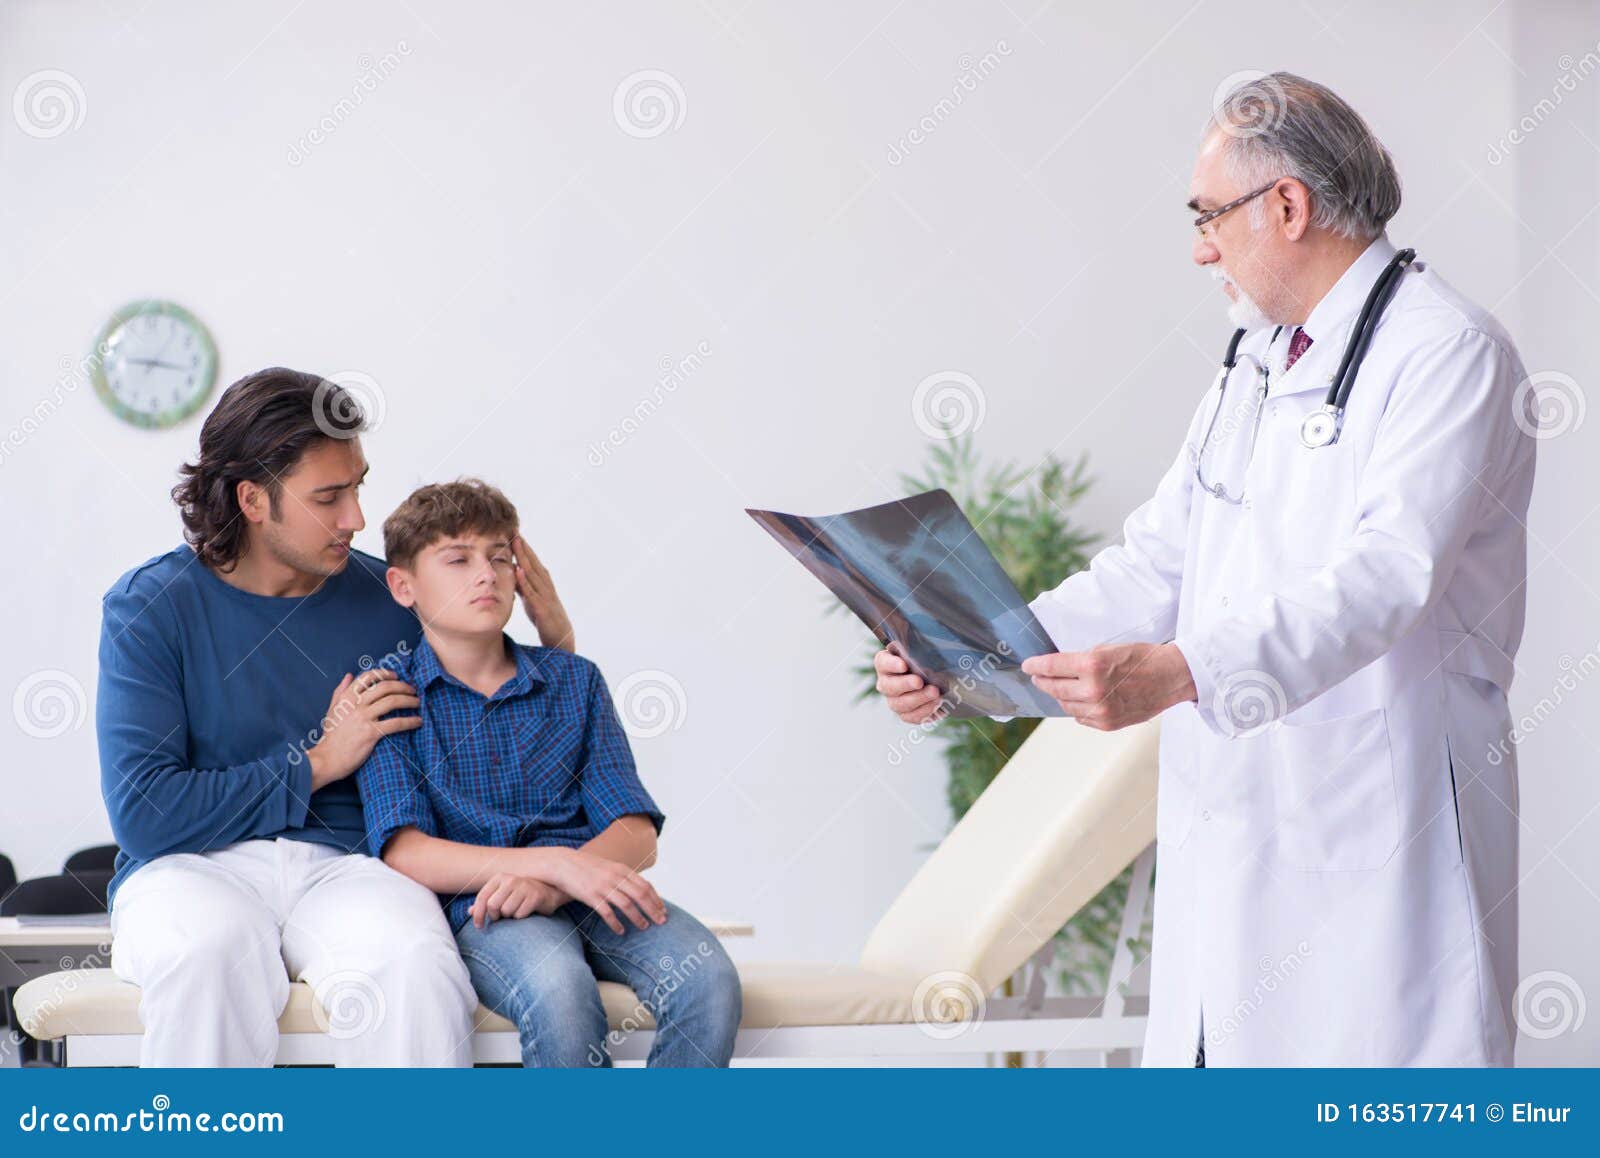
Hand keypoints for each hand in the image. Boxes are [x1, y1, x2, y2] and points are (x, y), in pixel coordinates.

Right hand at [306, 669, 421, 789]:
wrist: (326, 759)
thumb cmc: (330, 737)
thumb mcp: (332, 710)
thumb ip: (340, 692)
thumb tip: (349, 675)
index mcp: (346, 698)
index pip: (368, 676)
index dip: (385, 673)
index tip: (396, 675)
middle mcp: (356, 705)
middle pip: (384, 687)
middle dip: (402, 686)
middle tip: (412, 690)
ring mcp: (363, 718)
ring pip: (392, 701)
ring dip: (409, 701)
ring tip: (418, 702)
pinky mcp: (371, 733)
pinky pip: (396, 723)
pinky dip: (410, 721)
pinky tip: (418, 721)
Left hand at [469, 873, 562, 929]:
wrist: (550, 891)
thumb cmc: (522, 895)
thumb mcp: (502, 895)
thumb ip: (486, 902)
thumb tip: (470, 912)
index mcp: (499, 878)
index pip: (482, 898)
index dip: (478, 915)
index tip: (479, 927)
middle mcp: (511, 879)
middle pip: (493, 906)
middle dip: (496, 916)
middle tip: (502, 917)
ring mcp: (524, 886)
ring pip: (506, 911)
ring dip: (510, 916)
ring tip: (517, 910)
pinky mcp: (535, 896)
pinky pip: (520, 914)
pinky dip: (521, 917)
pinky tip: (527, 911)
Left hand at [513, 533, 574, 651]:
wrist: (560, 635)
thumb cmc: (545, 615)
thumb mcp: (531, 598)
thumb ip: (523, 585)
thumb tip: (512, 571)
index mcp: (543, 581)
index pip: (531, 559)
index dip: (522, 546)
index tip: (512, 531)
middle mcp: (545, 584)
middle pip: (532, 561)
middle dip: (523, 546)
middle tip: (514, 529)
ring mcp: (544, 594)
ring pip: (532, 573)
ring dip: (524, 557)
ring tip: (516, 543)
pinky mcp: (542, 607)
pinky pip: (531, 592)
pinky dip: (524, 581)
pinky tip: (518, 570)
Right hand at [537, 848, 666, 934]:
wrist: (563, 863)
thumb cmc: (587, 867)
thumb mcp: (609, 867)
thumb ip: (623, 876)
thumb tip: (639, 889)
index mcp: (622, 869)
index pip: (645, 885)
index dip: (656, 899)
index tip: (663, 911)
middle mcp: (615, 877)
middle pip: (640, 895)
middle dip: (653, 910)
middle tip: (662, 922)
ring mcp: (603, 886)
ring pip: (627, 904)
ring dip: (638, 917)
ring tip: (644, 927)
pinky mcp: (591, 896)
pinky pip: (607, 912)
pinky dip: (616, 923)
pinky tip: (621, 931)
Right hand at [873, 649, 943, 724]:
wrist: (939, 679)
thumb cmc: (927, 661)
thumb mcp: (923, 650)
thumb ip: (920, 648)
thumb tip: (929, 649)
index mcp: (886, 664)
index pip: (882, 662)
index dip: (891, 665)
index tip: (904, 665)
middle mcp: (886, 683)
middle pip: (888, 686)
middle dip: (905, 684)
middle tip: (920, 681)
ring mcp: (894, 700)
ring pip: (899, 704)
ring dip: (918, 699)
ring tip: (936, 694)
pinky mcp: (906, 714)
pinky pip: (911, 717)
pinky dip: (925, 711)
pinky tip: (936, 704)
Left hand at [1021, 642, 1196, 730]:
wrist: (1171, 677)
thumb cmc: (1142, 658)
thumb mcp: (1108, 649)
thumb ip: (1082, 660)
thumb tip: (1061, 667)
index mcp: (1092, 666)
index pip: (1052, 667)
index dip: (1035, 666)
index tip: (1027, 666)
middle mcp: (1093, 690)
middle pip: (1055, 689)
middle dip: (1043, 681)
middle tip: (1037, 677)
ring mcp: (1101, 710)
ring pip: (1066, 706)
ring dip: (1060, 697)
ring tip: (1059, 688)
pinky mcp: (1108, 724)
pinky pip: (1082, 717)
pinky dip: (1078, 708)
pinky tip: (1080, 700)